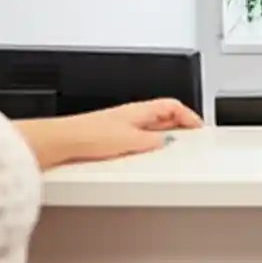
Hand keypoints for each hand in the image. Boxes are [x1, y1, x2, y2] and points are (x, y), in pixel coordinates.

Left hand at [17, 98, 202, 169]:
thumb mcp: (131, 141)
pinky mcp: (110, 139)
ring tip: (169, 151)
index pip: (172, 105)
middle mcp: (131, 115)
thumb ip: (152, 142)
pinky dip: (147, 146)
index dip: (189, 116)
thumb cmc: (88, 134)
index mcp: (140, 110)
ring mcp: (120, 126)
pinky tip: (144, 157)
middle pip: (163, 117)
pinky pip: (137, 139)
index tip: (198, 128)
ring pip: (150, 129)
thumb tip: (165, 143)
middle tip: (189, 140)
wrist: (63, 142)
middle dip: (178, 127)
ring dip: (162, 138)